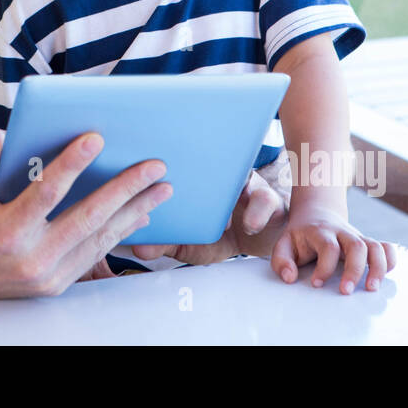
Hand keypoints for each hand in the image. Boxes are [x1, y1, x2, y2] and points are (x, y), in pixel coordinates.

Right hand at [0, 129, 172, 301]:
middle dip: (126, 190)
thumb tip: (3, 135)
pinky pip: (92, 257)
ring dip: (133, 213)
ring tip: (160, 191)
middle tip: (154, 167)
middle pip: (89, 218)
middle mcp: (30, 258)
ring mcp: (45, 276)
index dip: (73, 163)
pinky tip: (136, 217)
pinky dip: (117, 236)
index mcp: (6, 231)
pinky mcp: (52, 286)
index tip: (96, 139)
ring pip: (98, 240)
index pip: (48, 191)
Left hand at [131, 162, 289, 265]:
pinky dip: (256, 213)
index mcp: (198, 182)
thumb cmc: (221, 235)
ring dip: (229, 193)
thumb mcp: (190, 244)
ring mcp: (245, 184)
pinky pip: (265, 199)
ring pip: (239, 176)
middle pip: (209, 160)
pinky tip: (249, 225)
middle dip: (196, 169)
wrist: (259, 238)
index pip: (182, 162)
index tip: (149, 169)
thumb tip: (138, 247)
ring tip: (225, 222)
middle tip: (180, 186)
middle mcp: (220, 176)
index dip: (167, 161)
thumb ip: (166, 243)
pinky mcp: (268, 198)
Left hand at [270, 204, 397, 292]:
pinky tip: (385, 276)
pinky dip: (391, 260)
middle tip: (346, 291)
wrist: (316, 213)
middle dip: (354, 269)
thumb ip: (281, 260)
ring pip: (375, 246)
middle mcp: (342, 232)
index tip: (317, 284)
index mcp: (320, 232)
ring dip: (378, 267)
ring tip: (371, 289)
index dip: (324, 267)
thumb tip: (289, 278)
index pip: (328, 247)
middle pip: (356, 245)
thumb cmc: (299, 236)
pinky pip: (386, 247)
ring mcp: (357, 236)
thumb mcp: (283, 243)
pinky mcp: (367, 242)